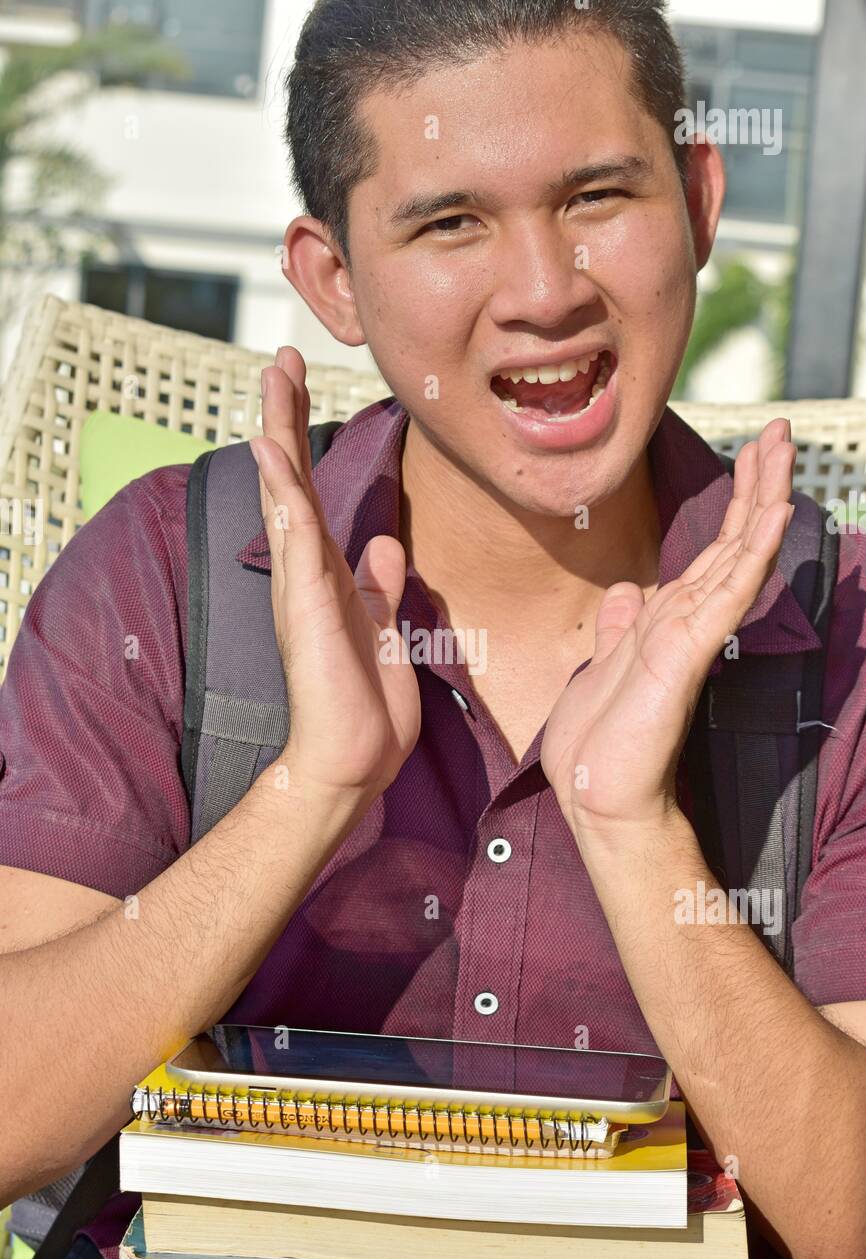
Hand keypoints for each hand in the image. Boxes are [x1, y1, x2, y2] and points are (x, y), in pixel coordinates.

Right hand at [250, 347, 419, 803]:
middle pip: (289, 480)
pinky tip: (273, 449)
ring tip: (273, 377)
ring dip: (279, 433)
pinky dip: (283, 491)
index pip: (311, 495)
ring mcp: (302, 584)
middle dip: (283, 418)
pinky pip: (294, 535)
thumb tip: (382, 542)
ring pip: (286, 494)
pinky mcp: (306, 602)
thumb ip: (378, 584)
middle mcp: (307, 571)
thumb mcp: (382, 628)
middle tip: (278, 360)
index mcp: (328, 575)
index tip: (301, 390)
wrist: (353, 758)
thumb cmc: (365, 704)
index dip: (304, 443)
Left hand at [540, 418, 795, 839]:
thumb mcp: (600, 669)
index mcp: (670, 622)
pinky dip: (753, 551)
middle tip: (780, 433)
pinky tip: (774, 515)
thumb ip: (620, 628)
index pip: (711, 551)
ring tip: (784, 451)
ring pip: (738, 555)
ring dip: (763, 500)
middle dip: (757, 485)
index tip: (752, 456)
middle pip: (733, 541)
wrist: (598, 796)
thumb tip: (628, 590)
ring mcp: (694, 636)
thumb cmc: (600, 746)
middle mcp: (690, 622)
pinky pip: (730, 592)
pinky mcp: (688, 653)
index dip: (735, 504)